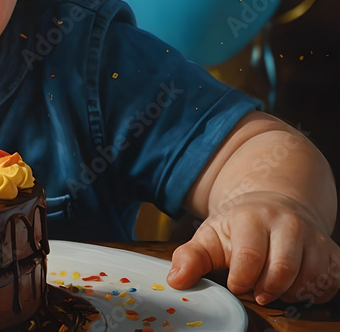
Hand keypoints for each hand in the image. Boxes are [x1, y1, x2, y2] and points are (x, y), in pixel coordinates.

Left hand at [167, 191, 339, 304]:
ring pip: (310, 278)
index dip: (241, 280)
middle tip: (255, 292)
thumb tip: (175, 280)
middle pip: (284, 269)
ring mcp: (314, 237)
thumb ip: (190, 258)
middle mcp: (287, 224)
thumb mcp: (209, 237)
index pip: (250, 255)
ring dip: (290, 293)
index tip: (236, 286)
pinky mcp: (333, 252)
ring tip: (273, 284)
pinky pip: (330, 283)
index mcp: (252, 218)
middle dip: (266, 290)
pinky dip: (313, 293)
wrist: (274, 208)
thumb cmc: (238, 229)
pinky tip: (296, 285)